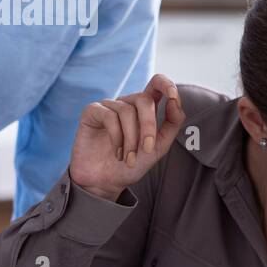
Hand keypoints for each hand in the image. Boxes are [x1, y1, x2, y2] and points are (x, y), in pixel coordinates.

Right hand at [67, 74, 184, 201]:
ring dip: (131, 139)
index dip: (166, 84)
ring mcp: (108, 106)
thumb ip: (171, 124)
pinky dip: (116, 137)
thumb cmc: (132, 164)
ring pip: (126, 111)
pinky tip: (117, 152)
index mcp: (144, 109)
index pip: (156, 84)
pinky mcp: (92, 112)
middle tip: (147, 149)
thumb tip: (174, 100)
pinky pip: (109, 116)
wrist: (106, 183)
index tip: (174, 96)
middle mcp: (126, 104)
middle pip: (143, 99)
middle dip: (148, 126)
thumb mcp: (159, 147)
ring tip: (128, 158)